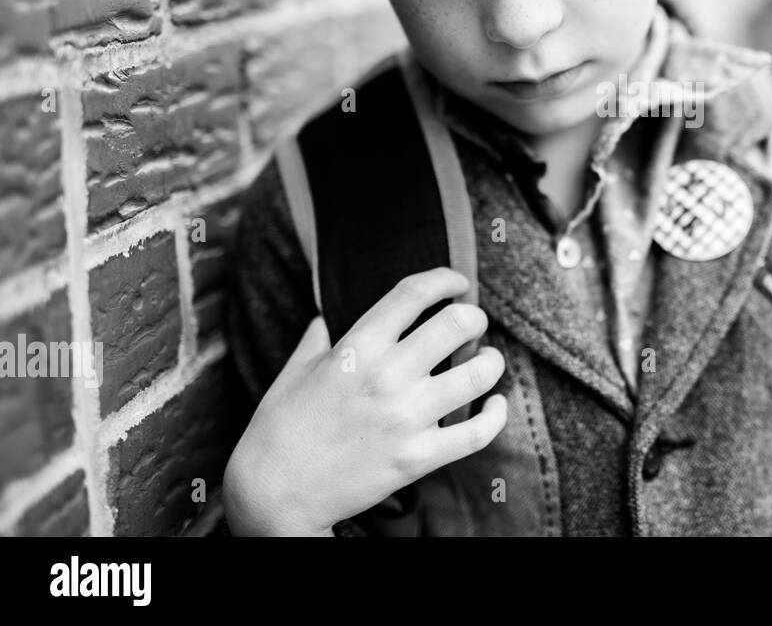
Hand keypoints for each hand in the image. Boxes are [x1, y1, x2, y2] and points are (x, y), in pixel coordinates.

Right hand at [222, 268, 506, 535]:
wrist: (274, 493)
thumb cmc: (280, 427)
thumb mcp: (296, 368)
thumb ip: (321, 333)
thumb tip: (332, 311)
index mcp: (358, 347)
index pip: (414, 293)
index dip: (445, 279)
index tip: (456, 282)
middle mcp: (388, 375)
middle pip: (459, 324)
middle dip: (474, 317)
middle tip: (472, 324)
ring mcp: (407, 417)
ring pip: (480, 373)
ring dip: (491, 361)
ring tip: (487, 360)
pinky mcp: (419, 457)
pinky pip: (478, 431)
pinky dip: (496, 414)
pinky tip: (496, 403)